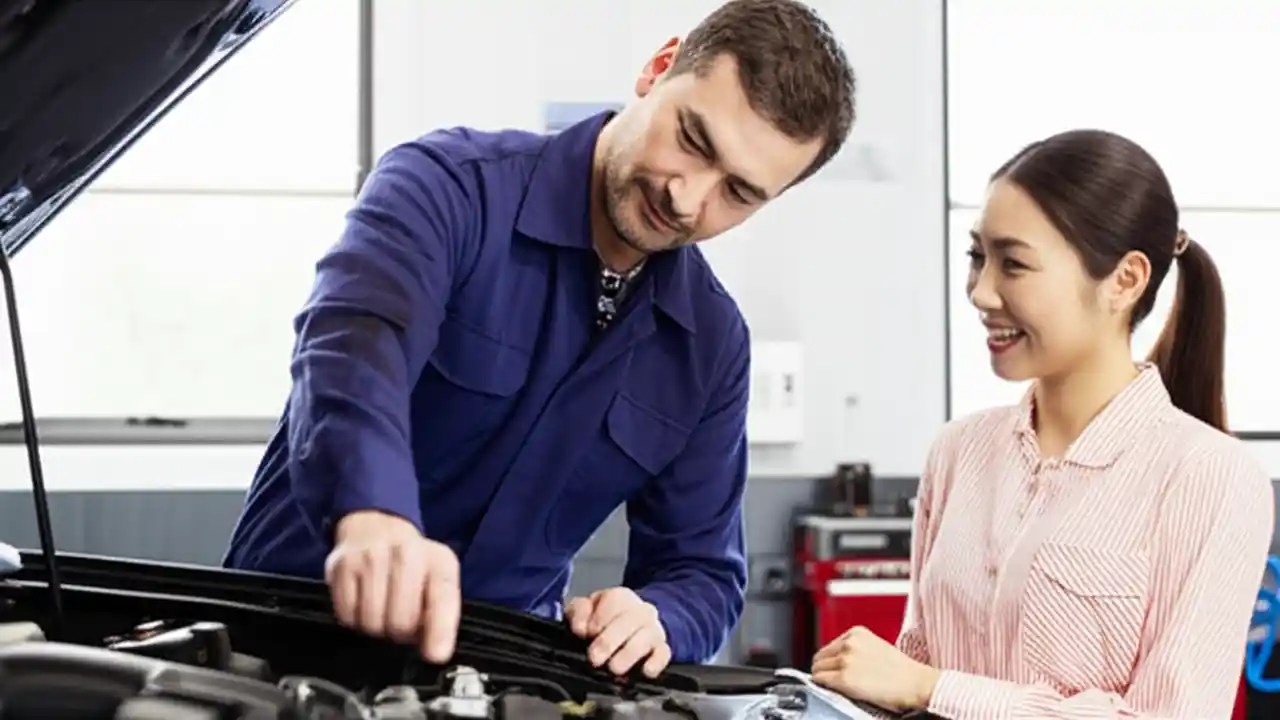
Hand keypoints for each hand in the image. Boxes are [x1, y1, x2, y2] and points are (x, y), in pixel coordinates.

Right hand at [324, 510, 460, 663]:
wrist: (375, 526)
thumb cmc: (411, 563)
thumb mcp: (436, 579)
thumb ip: (440, 615)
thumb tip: (434, 653)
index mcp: (438, 561)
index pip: (442, 597)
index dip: (440, 630)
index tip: (436, 655)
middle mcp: (407, 554)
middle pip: (401, 621)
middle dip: (400, 632)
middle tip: (399, 620)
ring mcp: (372, 557)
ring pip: (371, 622)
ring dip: (375, 627)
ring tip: (381, 609)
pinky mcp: (342, 565)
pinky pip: (346, 615)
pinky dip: (353, 618)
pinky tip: (362, 602)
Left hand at [565, 587, 670, 677]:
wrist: (632, 626)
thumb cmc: (604, 619)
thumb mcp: (586, 609)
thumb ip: (578, 611)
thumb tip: (580, 628)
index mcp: (621, 597)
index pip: (615, 600)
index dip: (599, 618)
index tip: (587, 634)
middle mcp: (641, 611)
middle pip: (630, 620)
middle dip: (609, 641)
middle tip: (594, 658)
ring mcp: (654, 630)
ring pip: (647, 637)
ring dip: (629, 654)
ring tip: (614, 669)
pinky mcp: (662, 649)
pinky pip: (664, 654)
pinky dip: (656, 662)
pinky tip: (646, 671)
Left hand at [811, 626, 938, 712]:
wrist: (915, 684)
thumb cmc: (902, 671)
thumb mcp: (876, 647)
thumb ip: (856, 648)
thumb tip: (838, 659)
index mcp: (857, 633)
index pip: (829, 645)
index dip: (830, 659)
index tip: (833, 667)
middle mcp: (849, 644)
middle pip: (820, 656)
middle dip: (824, 667)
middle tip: (831, 678)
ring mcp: (846, 661)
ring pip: (817, 668)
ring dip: (823, 677)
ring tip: (834, 684)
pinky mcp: (844, 679)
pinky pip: (820, 680)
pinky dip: (822, 685)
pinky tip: (832, 689)